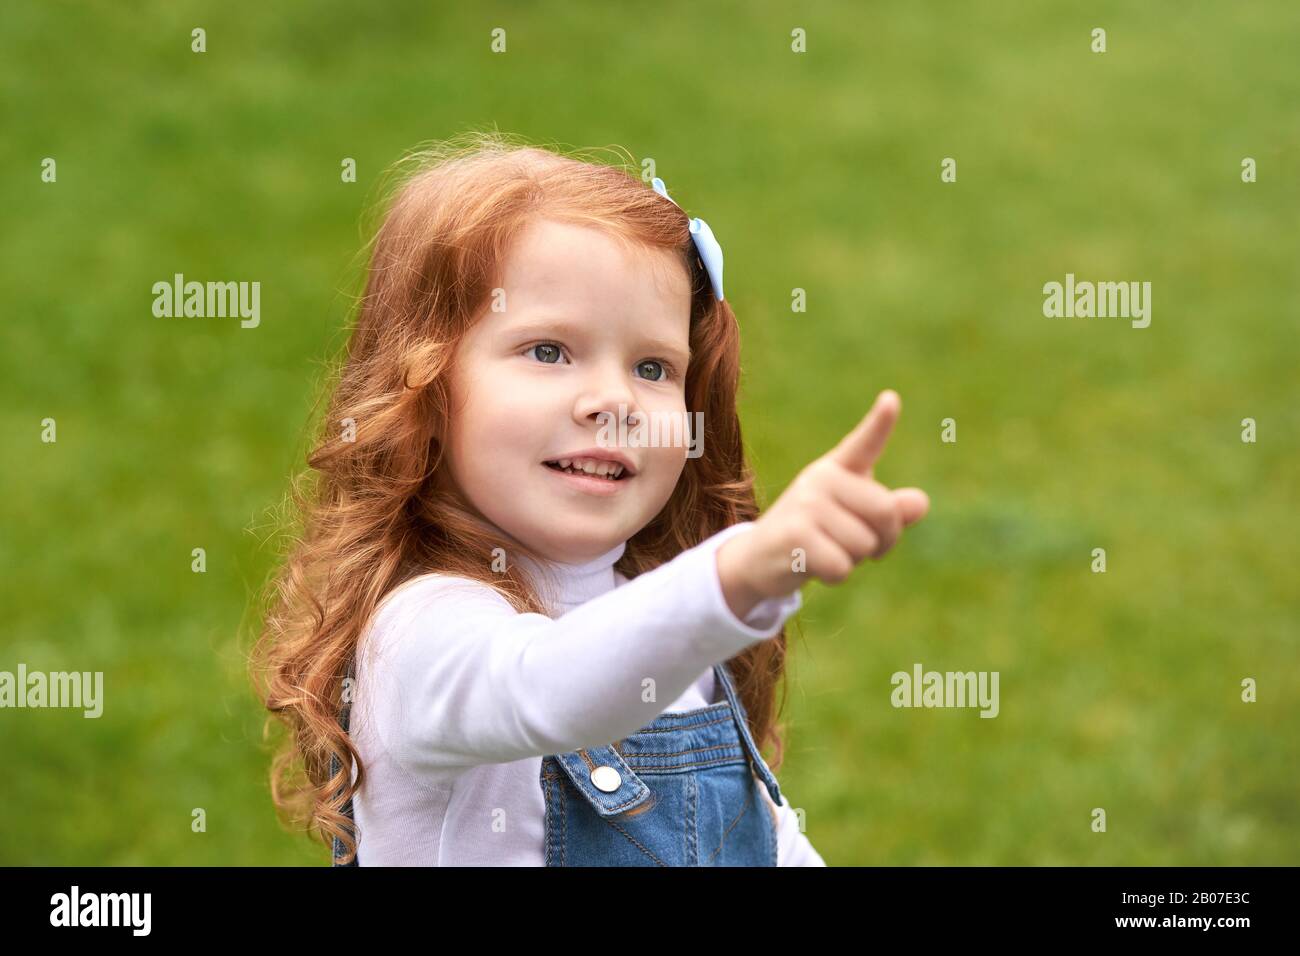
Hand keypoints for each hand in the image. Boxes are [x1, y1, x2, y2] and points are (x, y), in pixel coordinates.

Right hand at [716, 390, 929, 619]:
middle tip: (863, 547)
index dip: (880, 423)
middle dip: (884, 540)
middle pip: (885, 512)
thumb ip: (890, 510)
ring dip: (854, 560)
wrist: (758, 559)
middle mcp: (820, 479)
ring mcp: (805, 505)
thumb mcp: (855, 519)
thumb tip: (921, 503)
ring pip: (865, 544)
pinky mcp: (795, 535)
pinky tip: (814, 566)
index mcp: (837, 469)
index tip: (891, 400)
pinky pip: (843, 566)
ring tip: (828, 551)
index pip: (863, 443)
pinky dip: (835, 575)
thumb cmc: (817, 535)